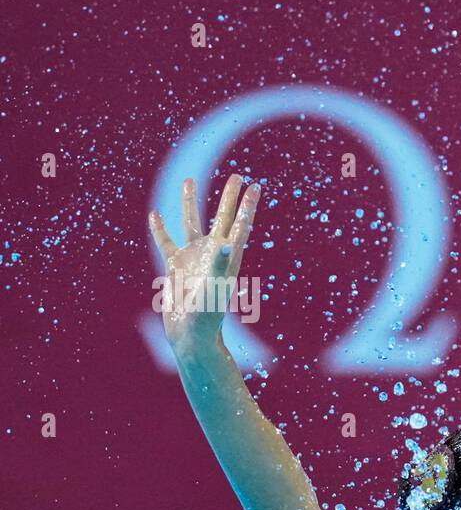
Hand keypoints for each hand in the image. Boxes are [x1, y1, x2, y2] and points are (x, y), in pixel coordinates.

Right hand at [148, 174, 259, 350]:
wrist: (191, 334)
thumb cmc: (207, 314)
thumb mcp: (216, 287)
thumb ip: (221, 263)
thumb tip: (229, 242)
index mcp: (228, 258)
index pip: (240, 225)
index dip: (248, 205)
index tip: (255, 185)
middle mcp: (212, 254)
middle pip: (222, 217)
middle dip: (229, 197)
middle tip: (236, 175)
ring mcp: (193, 258)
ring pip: (192, 223)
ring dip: (190, 202)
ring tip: (189, 179)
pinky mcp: (176, 265)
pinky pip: (166, 241)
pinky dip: (160, 228)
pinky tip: (156, 215)